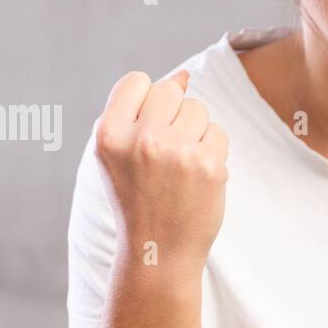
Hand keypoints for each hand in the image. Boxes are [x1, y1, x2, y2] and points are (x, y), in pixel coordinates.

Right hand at [95, 67, 229, 271]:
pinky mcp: (208, 164)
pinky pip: (218, 132)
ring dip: (195, 133)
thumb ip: (141, 112)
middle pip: (170, 91)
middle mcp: (142, 139)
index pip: (136, 81)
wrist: (158, 252)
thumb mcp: (119, 155)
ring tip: (180, 167)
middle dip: (173, 115)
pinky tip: (197, 177)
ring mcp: (177, 151)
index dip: (146, 102)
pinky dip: (212, 151)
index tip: (146, 131)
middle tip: (165, 153)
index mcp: (109, 134)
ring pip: (198, 110)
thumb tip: (184, 75)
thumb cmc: (137, 199)